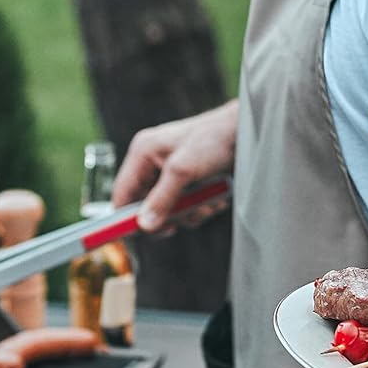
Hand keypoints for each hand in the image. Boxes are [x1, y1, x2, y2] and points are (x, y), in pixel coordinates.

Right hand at [111, 100, 237, 233]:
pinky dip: (200, 207)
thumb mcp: (184, 170)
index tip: (141, 236)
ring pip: (169, 209)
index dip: (127, 218)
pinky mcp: (188, 179)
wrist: (245, 131)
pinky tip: (216, 199)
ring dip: (190, 212)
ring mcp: (170, 172)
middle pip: (146, 206)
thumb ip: (162, 199)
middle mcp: (152, 162)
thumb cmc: (213, 140)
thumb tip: (144, 226)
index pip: (122, 193)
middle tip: (187, 216)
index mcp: (142, 153)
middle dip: (170, 215)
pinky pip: (185, 205)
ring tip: (209, 203)